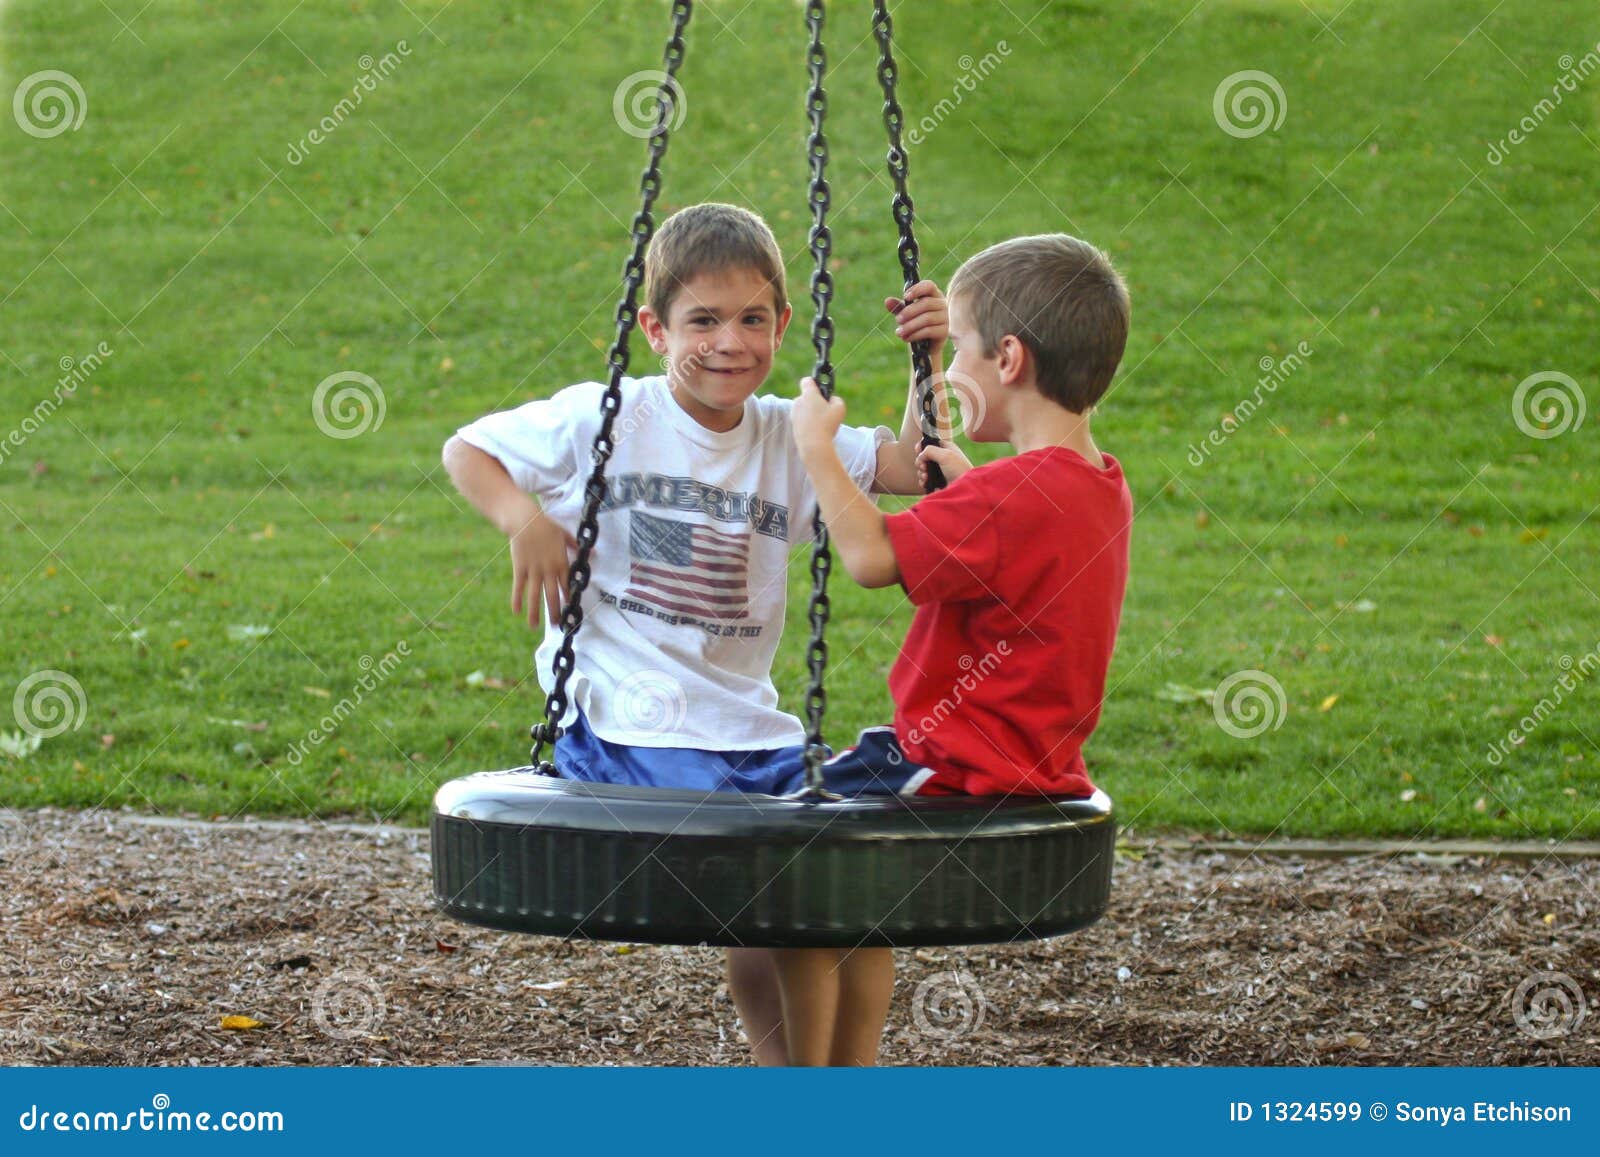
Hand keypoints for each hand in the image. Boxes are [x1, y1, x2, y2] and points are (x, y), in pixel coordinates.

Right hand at [509, 514, 577, 628]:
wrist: (525, 520)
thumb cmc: (546, 526)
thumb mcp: (564, 535)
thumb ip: (576, 547)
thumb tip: (594, 553)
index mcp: (561, 562)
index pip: (567, 586)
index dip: (569, 600)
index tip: (571, 612)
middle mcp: (548, 569)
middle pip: (552, 595)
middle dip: (555, 612)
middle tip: (557, 626)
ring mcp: (533, 570)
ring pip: (534, 596)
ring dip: (535, 613)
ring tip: (533, 627)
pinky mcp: (520, 568)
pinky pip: (518, 587)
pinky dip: (516, 600)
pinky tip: (516, 612)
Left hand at [792, 376, 846, 458]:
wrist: (813, 445)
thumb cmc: (827, 424)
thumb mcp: (840, 407)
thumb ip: (836, 399)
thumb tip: (831, 400)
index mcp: (808, 394)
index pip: (807, 380)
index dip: (815, 382)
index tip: (822, 389)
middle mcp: (798, 402)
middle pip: (807, 396)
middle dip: (816, 400)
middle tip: (826, 409)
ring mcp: (794, 414)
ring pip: (805, 409)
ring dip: (812, 412)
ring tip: (823, 423)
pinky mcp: (794, 425)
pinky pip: (803, 420)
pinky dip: (809, 423)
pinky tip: (817, 430)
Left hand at [886, 280, 947, 355]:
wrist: (926, 345)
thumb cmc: (916, 324)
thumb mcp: (905, 314)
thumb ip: (898, 307)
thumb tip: (887, 301)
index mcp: (933, 295)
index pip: (929, 286)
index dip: (917, 289)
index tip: (905, 297)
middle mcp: (942, 304)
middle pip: (926, 303)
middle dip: (909, 312)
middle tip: (897, 320)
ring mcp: (945, 318)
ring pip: (927, 318)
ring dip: (910, 325)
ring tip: (899, 332)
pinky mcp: (944, 331)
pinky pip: (929, 331)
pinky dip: (915, 334)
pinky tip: (906, 338)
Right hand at [917, 442, 971, 488]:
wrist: (964, 489)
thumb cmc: (958, 470)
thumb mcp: (945, 455)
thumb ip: (930, 450)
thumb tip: (921, 456)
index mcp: (946, 448)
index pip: (931, 443)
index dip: (923, 446)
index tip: (918, 450)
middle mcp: (942, 459)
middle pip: (924, 457)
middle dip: (920, 462)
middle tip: (924, 467)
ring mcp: (939, 471)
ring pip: (923, 469)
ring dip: (921, 473)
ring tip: (926, 476)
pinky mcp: (937, 482)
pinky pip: (924, 480)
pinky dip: (923, 481)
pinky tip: (926, 482)